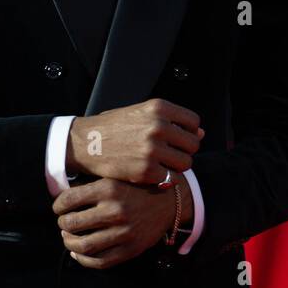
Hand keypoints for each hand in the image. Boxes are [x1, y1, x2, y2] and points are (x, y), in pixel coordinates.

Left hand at [51, 174, 191, 269]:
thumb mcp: (115, 177)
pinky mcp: (131, 249)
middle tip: (64, 223)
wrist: (170, 201)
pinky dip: (83, 260)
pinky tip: (79, 253)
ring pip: (83, 246)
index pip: (68, 200)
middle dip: (62, 224)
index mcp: (108, 188)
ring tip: (69, 238)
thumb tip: (61, 196)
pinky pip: (100, 261)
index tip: (58, 208)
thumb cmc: (136, 187)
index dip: (57, 206)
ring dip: (69, 243)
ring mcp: (123, 232)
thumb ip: (91, 184)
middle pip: (72, 224)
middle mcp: (115, 210)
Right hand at [67, 99, 204, 186]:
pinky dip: (163, 179)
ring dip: (176, 167)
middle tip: (169, 155)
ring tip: (161, 164)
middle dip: (184, 151)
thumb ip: (170, 121)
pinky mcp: (146, 170)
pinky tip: (150, 174)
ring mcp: (152, 149)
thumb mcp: (141, 113)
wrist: (85, 142)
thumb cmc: (113, 127)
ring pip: (185, 163)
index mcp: (158, 107)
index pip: (194, 122)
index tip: (177, 139)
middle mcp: (158, 126)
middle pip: (193, 144)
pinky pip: (170, 178)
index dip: (189, 132)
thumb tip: (201, 133)